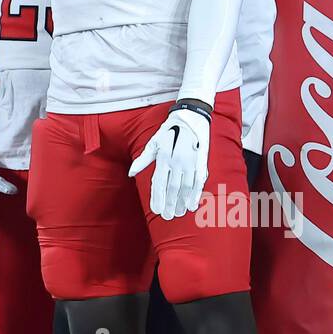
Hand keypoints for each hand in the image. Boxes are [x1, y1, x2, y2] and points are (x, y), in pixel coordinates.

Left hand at [129, 102, 211, 219]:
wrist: (191, 116)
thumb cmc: (169, 130)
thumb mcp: (154, 142)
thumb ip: (143, 159)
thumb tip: (131, 173)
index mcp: (163, 157)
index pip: (159, 183)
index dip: (158, 198)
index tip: (157, 211)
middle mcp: (176, 161)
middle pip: (172, 188)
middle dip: (169, 204)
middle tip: (168, 217)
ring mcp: (190, 161)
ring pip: (185, 187)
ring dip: (182, 202)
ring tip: (178, 213)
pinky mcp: (201, 161)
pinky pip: (199, 181)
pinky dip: (196, 194)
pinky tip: (192, 205)